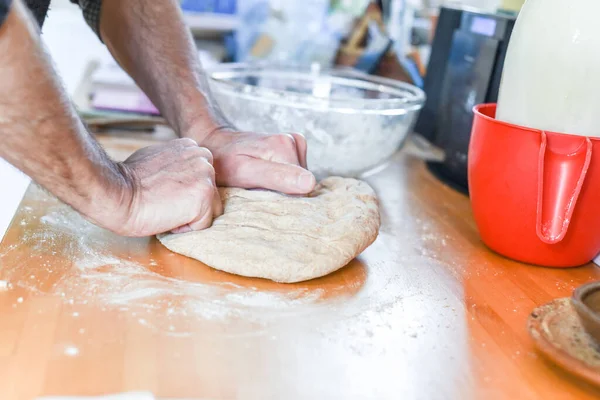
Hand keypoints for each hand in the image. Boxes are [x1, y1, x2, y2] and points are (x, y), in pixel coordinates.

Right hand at [98, 138, 221, 236]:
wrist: (117, 193)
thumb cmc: (128, 182)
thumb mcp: (155, 159)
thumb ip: (174, 164)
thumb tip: (176, 173)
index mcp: (191, 147)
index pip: (202, 178)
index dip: (183, 192)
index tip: (163, 192)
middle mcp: (203, 158)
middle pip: (210, 194)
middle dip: (190, 204)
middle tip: (162, 202)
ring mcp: (206, 176)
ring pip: (210, 210)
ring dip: (189, 217)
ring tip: (165, 209)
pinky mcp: (205, 196)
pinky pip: (203, 224)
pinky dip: (186, 228)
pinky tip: (167, 217)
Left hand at [197, 128, 315, 194]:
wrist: (216, 144)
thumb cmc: (225, 162)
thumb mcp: (244, 172)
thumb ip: (277, 177)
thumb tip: (310, 183)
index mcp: (285, 146)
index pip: (302, 188)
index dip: (283, 198)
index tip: (261, 194)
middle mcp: (295, 141)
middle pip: (301, 183)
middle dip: (282, 191)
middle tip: (257, 188)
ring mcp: (296, 143)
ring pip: (299, 180)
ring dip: (281, 186)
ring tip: (259, 181)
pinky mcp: (294, 148)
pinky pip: (296, 174)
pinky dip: (282, 180)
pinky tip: (266, 176)